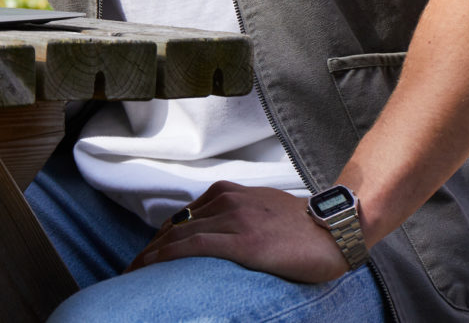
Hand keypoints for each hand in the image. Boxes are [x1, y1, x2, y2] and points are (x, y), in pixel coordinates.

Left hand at [127, 183, 348, 283]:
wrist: (335, 230)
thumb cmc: (302, 227)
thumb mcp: (262, 209)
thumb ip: (235, 216)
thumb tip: (212, 237)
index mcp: (229, 193)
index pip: (183, 217)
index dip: (160, 239)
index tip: (145, 257)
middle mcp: (228, 201)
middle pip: (176, 227)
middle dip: (151, 250)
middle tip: (133, 271)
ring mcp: (235, 220)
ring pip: (180, 236)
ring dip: (152, 256)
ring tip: (136, 276)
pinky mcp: (244, 242)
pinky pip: (195, 246)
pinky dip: (168, 257)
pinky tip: (153, 268)